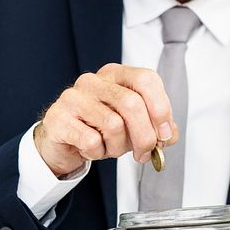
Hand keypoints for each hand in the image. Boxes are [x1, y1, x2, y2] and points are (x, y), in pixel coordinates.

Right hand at [34, 63, 179, 175]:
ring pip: (113, 125)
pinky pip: (91, 141)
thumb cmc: (98, 130)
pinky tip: (91, 150)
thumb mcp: (132, 127)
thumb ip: (155, 127)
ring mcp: (73, 97)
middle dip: (144, 136)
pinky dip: (97, 153)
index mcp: (115, 75)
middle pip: (132, 104)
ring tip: (108, 148)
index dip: (161, 109)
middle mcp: (93, 81)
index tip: (164, 133)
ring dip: (117, 147)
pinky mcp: (59, 118)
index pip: (146, 80)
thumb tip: (169, 134)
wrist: (62, 142)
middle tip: (143, 154)